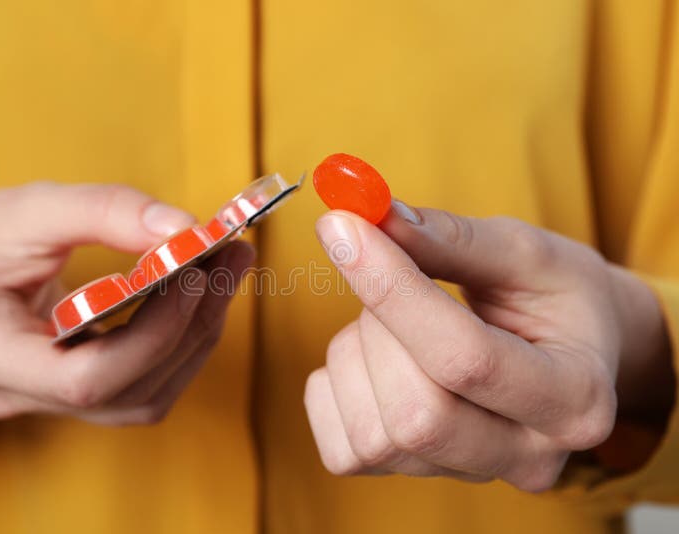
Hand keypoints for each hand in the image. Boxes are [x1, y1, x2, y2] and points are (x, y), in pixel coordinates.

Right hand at [0, 182, 253, 424]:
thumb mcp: (25, 208)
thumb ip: (101, 210)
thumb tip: (182, 226)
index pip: (82, 380)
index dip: (152, 332)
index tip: (193, 269)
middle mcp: (20, 394)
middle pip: (128, 390)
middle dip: (191, 323)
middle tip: (230, 255)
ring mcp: (51, 403)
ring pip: (146, 396)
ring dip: (199, 333)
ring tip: (226, 267)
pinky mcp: (80, 392)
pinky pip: (145, 384)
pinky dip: (184, 339)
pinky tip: (202, 293)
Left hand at [305, 201, 671, 490]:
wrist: (567, 348)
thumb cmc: (554, 297)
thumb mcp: (526, 251)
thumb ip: (451, 238)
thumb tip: (372, 220)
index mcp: (574, 399)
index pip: (464, 358)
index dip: (391, 289)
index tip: (344, 228)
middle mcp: (527, 457)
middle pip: (416, 416)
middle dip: (381, 328)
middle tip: (395, 277)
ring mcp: (467, 476)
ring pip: (374, 435)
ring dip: (358, 353)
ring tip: (396, 320)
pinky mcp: (413, 479)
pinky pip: (341, 450)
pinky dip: (337, 390)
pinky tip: (374, 359)